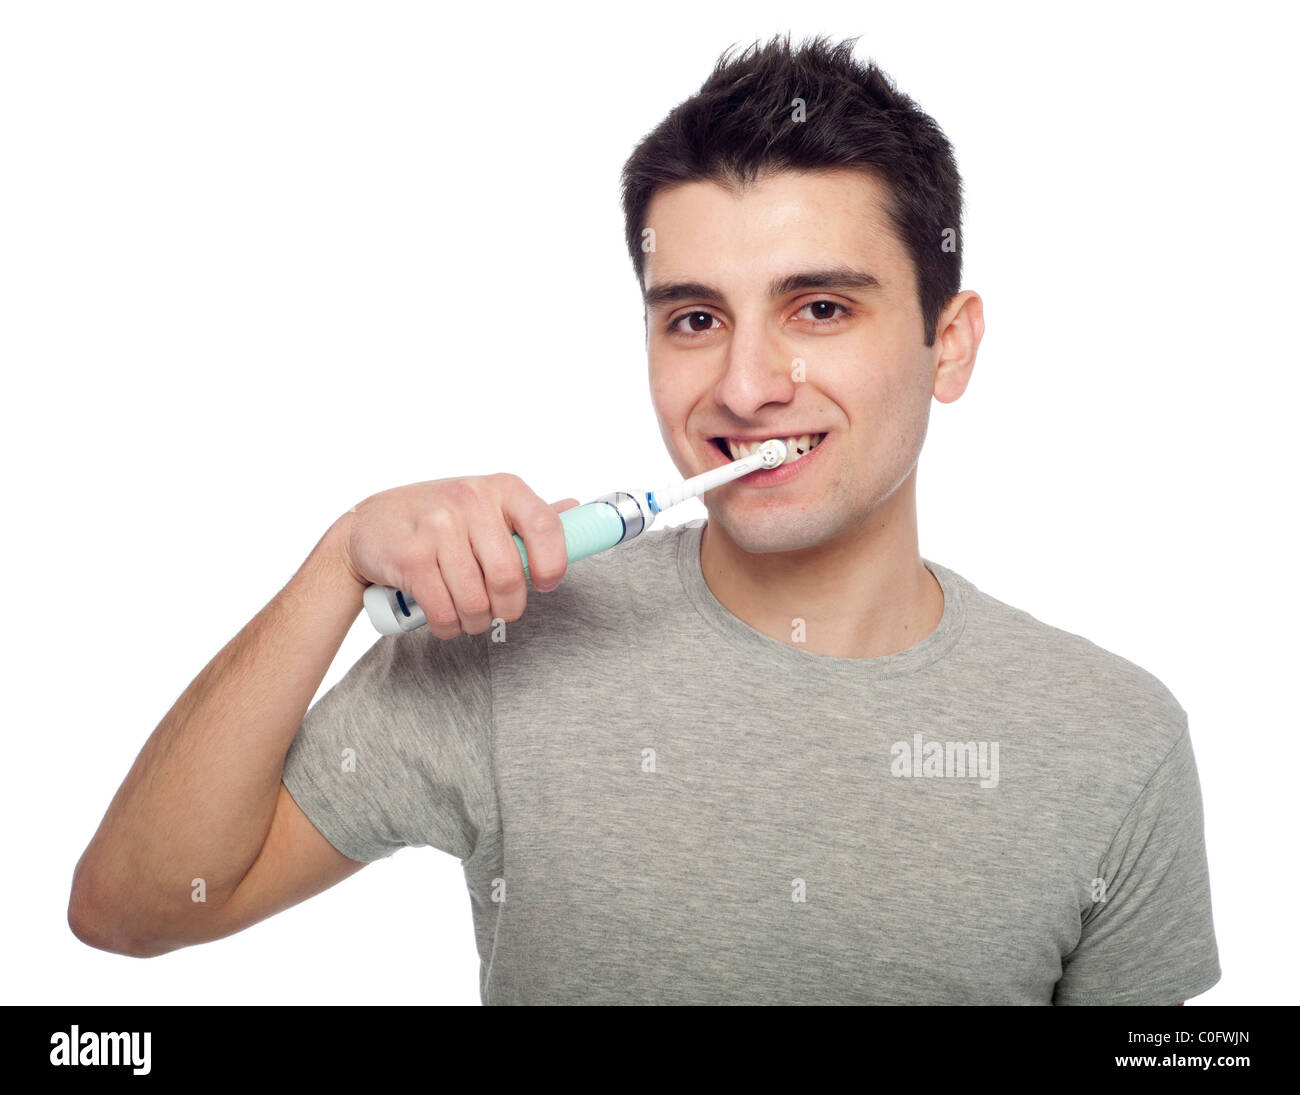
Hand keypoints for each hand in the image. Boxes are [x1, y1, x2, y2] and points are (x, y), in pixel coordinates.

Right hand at [329, 475, 579, 638]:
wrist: (368, 525)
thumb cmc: (437, 517)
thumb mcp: (484, 503)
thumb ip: (527, 513)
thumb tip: (576, 509)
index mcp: (501, 488)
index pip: (546, 527)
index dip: (554, 565)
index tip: (545, 584)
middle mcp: (470, 501)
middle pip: (509, 577)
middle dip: (508, 607)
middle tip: (500, 611)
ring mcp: (438, 527)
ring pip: (475, 601)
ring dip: (476, 621)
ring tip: (470, 615)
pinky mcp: (411, 557)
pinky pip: (445, 611)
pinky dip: (449, 627)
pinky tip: (447, 619)